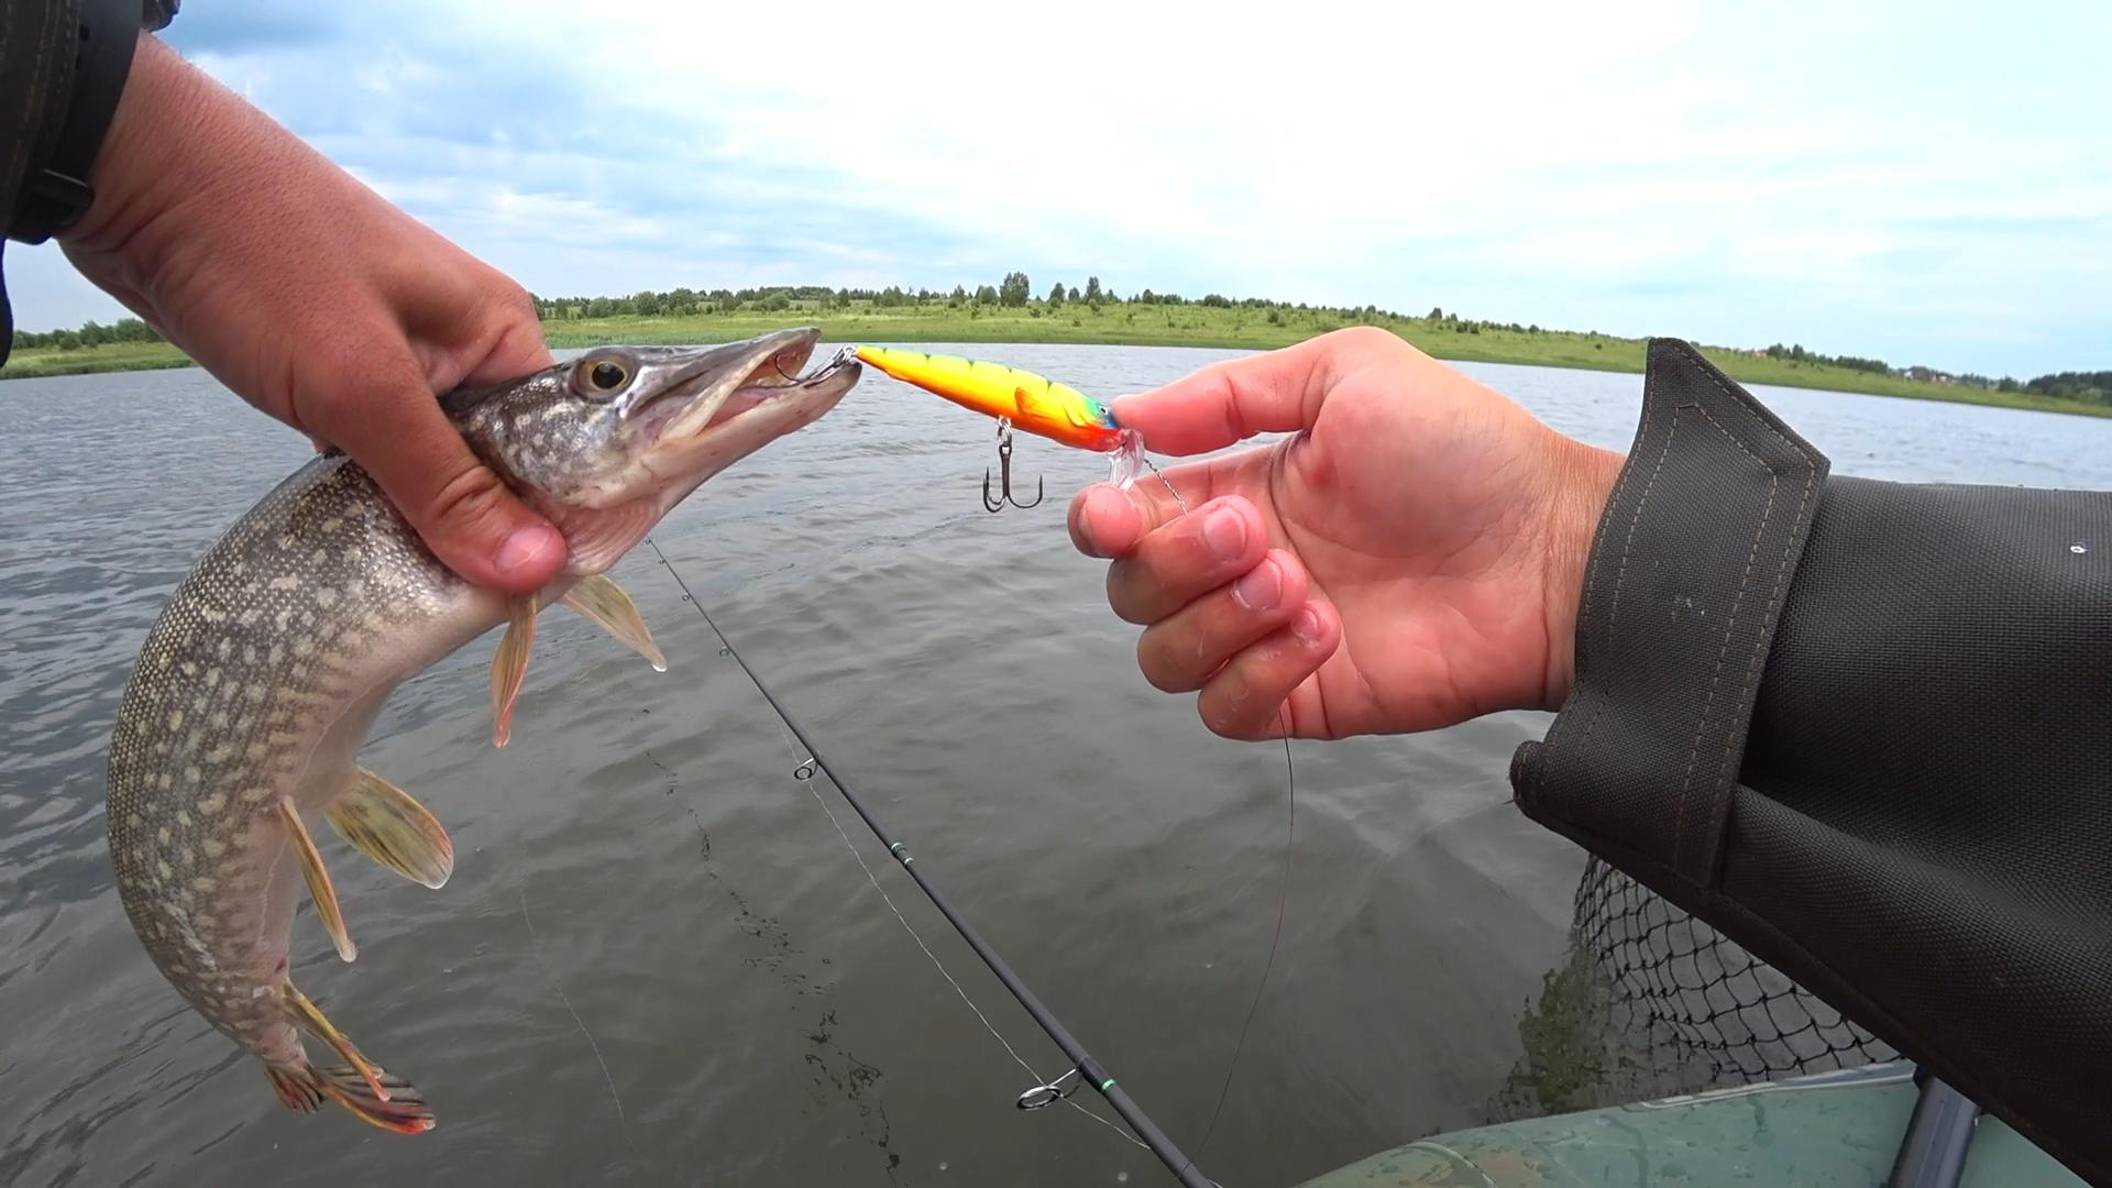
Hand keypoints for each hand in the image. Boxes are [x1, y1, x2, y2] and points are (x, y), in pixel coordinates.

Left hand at [57, 35, 564, 593]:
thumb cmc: (262, 259)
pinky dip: (371, 493)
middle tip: (445, 604)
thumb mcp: (360, 385)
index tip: (521, 602)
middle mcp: (467, 345)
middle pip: (500, 467)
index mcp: (502, 332)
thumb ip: (447, 484)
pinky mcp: (343, 369)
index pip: (560, 452)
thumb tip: (542, 572)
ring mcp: (402, 356)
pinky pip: (382, 450)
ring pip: (435, 464)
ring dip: (417, 517)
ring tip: (403, 586)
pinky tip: (358, 543)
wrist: (135, 173)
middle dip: (476, 533)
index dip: (547, 530)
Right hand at [1068, 328, 1622, 740]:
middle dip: (1176, 561)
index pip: (1128, 518)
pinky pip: (1223, 711)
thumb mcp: (1347, 375)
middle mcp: (1243, 566)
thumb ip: (1227, 393)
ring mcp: (1270, 638)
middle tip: (1258, 535)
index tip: (1114, 514)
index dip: (1104, 520)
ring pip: (1163, 657)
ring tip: (1299, 586)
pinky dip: (1254, 673)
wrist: (1550, 551)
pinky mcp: (1304, 699)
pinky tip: (1323, 633)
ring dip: (1216, 618)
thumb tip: (1126, 413)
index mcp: (1240, 487)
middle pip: (1132, 590)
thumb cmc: (1465, 452)